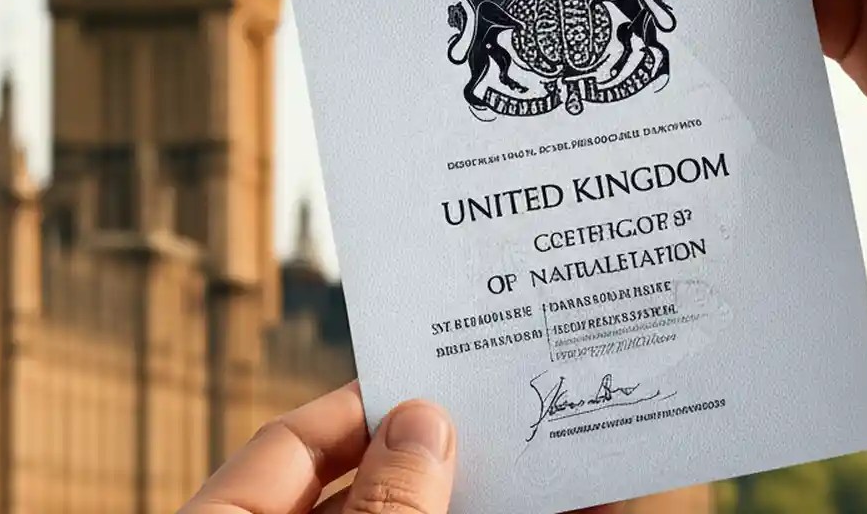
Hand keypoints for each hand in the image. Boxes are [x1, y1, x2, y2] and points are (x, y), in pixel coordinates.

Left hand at [179, 382, 624, 513]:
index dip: (371, 400)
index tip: (445, 366)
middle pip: (370, 487)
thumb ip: (387, 507)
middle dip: (456, 450)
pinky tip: (572, 511)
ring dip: (497, 495)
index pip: (295, 443)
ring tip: (569, 462)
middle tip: (527, 404)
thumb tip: (426, 421)